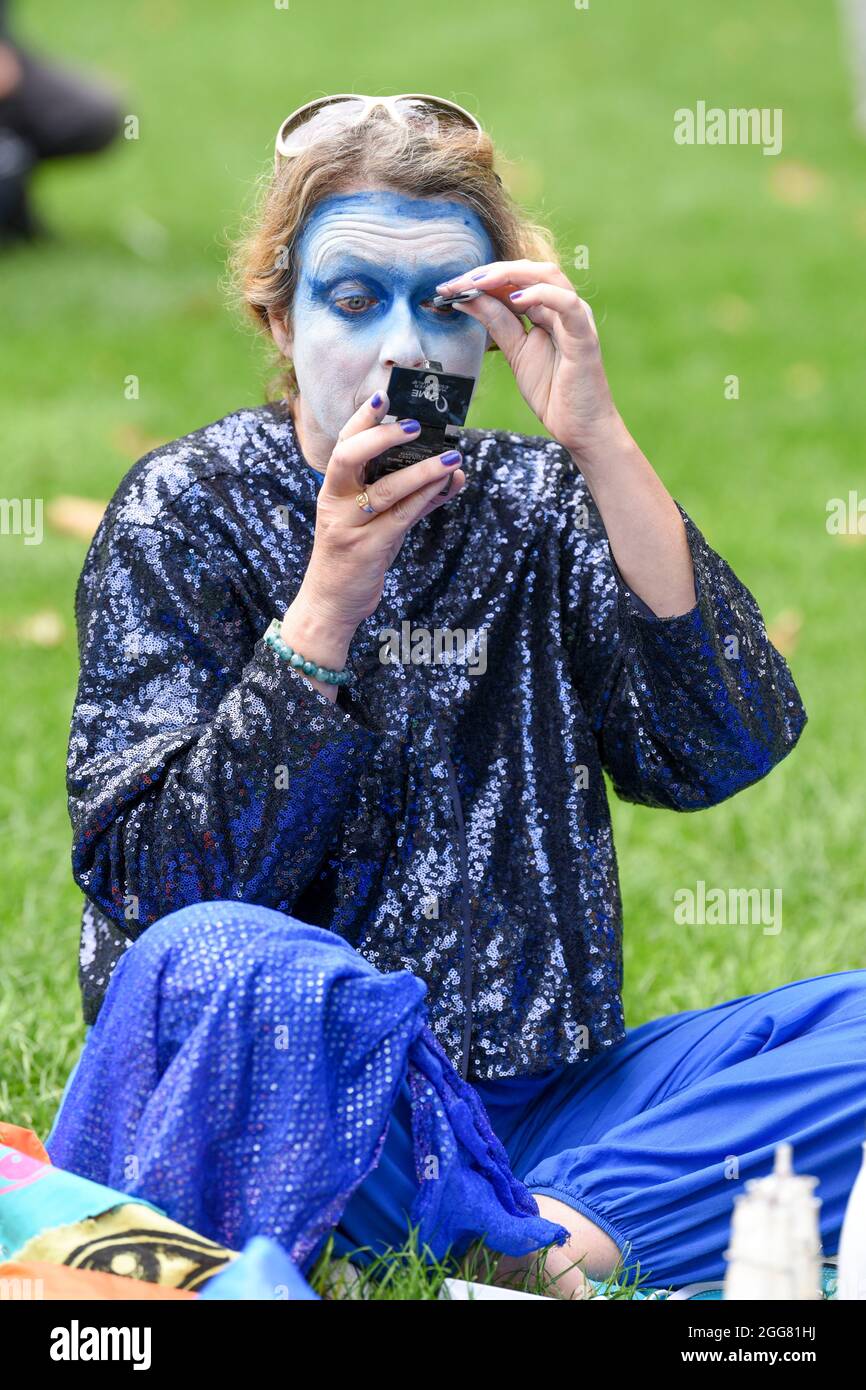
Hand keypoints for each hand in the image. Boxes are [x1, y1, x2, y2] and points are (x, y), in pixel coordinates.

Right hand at [295, 391, 466, 634]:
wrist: (332, 603)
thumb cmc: (356, 556)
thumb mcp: (377, 522)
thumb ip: (411, 497)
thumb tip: (453, 472)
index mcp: (333, 490)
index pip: (343, 445)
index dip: (361, 419)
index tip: (382, 396)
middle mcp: (336, 503)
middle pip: (348, 457)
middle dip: (381, 436)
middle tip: (416, 425)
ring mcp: (349, 526)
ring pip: (385, 489)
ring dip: (421, 471)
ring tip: (451, 458)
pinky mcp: (368, 549)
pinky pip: (400, 517)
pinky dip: (425, 499)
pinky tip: (446, 486)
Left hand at [434, 259, 622, 463]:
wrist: (579, 427)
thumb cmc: (553, 391)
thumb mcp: (515, 351)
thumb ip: (496, 322)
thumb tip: (466, 298)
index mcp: (547, 308)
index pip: (513, 280)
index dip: (480, 279)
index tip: (447, 288)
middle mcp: (562, 306)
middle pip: (528, 270)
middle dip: (489, 272)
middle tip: (456, 283)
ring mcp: (576, 317)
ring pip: (548, 275)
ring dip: (510, 274)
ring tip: (478, 283)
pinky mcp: (584, 335)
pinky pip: (567, 304)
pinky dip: (540, 295)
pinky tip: (514, 300)